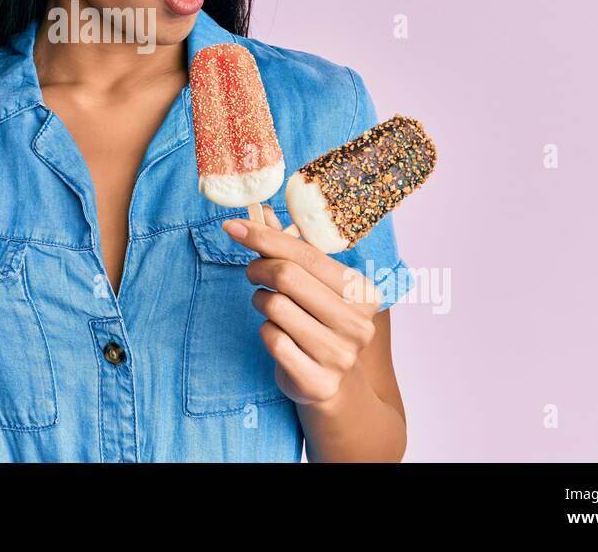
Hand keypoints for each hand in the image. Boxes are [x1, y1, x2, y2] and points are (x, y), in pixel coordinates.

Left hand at [224, 205, 383, 405]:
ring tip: (269, 305)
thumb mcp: (314, 283)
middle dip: (259, 268)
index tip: (234, 227)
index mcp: (363, 292)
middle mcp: (358, 324)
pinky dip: (265, 330)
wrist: (335, 384)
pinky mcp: (317, 380)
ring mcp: (340, 355)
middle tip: (252, 272)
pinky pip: (271, 339)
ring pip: (275, 306)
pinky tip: (276, 333)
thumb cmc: (320, 321)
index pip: (306, 254)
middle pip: (287, 276)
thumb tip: (261, 213)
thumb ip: (290, 248)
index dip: (265, 237)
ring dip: (261, 301)